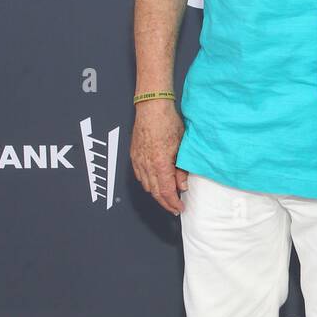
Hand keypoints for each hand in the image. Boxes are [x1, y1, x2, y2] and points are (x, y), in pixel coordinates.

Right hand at [130, 99, 188, 215]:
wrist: (152, 108)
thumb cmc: (167, 122)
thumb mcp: (181, 147)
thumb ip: (181, 169)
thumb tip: (182, 186)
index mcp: (160, 164)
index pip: (166, 192)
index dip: (173, 203)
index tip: (179, 208)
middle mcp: (147, 165)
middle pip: (155, 192)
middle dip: (165, 203)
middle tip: (174, 208)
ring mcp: (138, 161)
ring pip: (146, 185)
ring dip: (156, 194)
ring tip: (167, 197)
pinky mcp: (134, 156)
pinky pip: (139, 176)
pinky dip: (147, 183)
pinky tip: (154, 183)